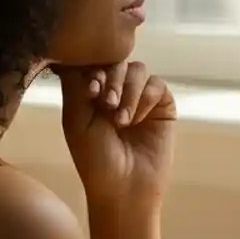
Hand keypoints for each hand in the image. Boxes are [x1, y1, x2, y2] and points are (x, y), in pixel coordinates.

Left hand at [55, 61, 176, 209]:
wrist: (124, 187)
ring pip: (138, 70)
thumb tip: (78, 52)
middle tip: (107, 104)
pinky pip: (157, 85)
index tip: (91, 92)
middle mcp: (118, 91)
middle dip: (112, 79)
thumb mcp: (76, 120)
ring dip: (128, 91)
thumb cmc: (95, 159)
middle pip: (117, 61)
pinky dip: (145, 99)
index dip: (94, 69)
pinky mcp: (163, 107)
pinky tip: (136, 121)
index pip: (95, 62)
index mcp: (93, 92)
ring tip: (121, 119)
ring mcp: (141, 98)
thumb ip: (76, 84)